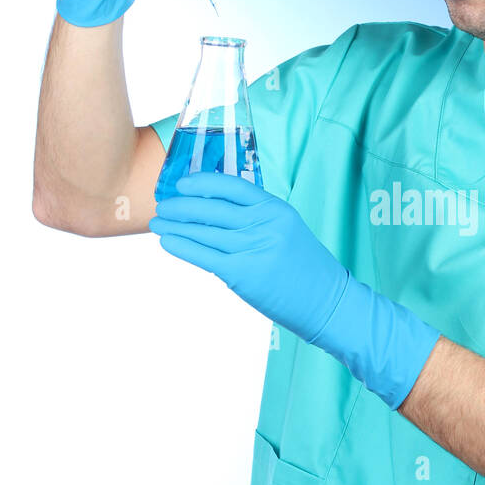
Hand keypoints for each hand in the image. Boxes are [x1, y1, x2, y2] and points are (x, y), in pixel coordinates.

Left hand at [149, 171, 441, 409]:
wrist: (327, 302)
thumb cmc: (306, 268)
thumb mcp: (287, 230)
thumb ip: (258, 218)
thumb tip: (216, 210)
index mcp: (277, 209)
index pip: (233, 186)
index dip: (204, 183)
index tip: (183, 185)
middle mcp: (265, 224)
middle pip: (213, 208)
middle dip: (182, 206)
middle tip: (163, 204)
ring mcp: (253, 248)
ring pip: (204, 232)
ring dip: (176, 226)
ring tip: (157, 222)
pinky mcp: (243, 274)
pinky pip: (203, 256)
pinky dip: (182, 246)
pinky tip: (167, 241)